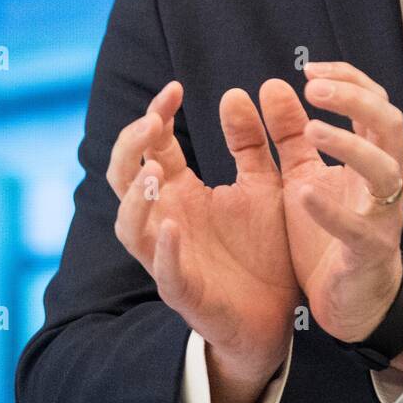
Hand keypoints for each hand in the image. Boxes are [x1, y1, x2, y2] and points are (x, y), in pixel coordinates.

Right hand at [106, 81, 299, 379]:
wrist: (278, 315)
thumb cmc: (264, 249)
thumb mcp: (263, 185)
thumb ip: (250, 144)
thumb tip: (234, 92)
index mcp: (182, 192)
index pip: (151, 147)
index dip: (154, 115)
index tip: (174, 87)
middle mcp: (166, 219)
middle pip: (123, 178)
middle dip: (130, 147)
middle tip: (152, 120)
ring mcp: (169, 256)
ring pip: (128, 225)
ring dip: (136, 198)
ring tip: (156, 172)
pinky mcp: (185, 291)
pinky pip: (164, 271)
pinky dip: (162, 250)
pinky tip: (171, 227)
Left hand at [262, 62, 402, 343]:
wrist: (351, 301)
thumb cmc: (331, 233)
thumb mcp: (306, 174)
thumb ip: (292, 134)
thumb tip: (275, 84)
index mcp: (371, 157)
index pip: (374, 102)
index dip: (349, 79)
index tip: (311, 69)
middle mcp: (385, 180)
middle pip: (389, 124)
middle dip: (355, 99)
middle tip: (314, 87)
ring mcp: (382, 216)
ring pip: (384, 169)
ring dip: (350, 145)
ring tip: (312, 128)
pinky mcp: (369, 253)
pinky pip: (358, 229)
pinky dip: (333, 211)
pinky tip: (305, 195)